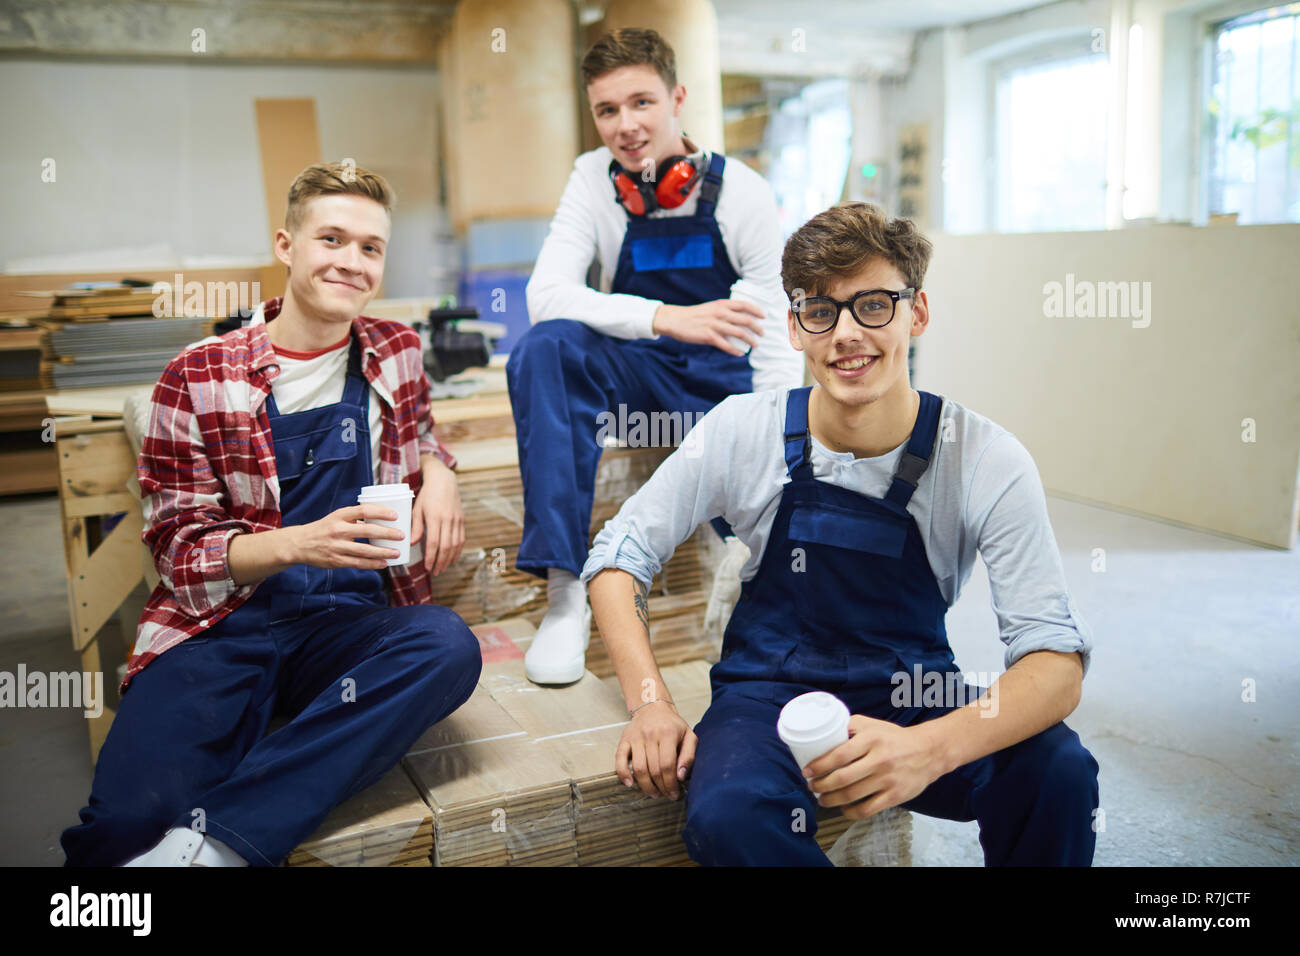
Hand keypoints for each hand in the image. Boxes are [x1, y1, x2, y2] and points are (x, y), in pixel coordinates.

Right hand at [285, 504, 403, 569]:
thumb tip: (380, 520)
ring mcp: (337, 547)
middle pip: (367, 531)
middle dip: (387, 534)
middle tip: (401, 535)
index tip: (395, 515)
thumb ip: (355, 519)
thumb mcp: (336, 518)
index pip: (363, 510)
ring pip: (364, 551)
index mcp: (340, 515)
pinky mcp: (336, 561)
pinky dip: (372, 564)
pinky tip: (383, 564)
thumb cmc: (324, 528)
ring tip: (396, 553)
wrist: (300, 544)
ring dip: (383, 552)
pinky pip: (358, 563)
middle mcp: (338, 530)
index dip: (380, 512)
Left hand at [411, 457, 464, 574]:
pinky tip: (453, 558)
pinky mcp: (462, 520)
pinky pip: (461, 539)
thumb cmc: (427, 495)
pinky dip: (458, 551)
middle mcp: (448, 520)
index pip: (433, 543)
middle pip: (446, 547)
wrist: (444, 481)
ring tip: (443, 568)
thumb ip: (416, 527)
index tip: (427, 567)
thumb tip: (411, 544)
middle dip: (440, 562)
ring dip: (450, 559)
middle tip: (435, 572)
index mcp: (435, 517)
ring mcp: (457, 520)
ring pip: (455, 545)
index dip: (431, 557)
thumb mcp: (417, 509)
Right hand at [615, 701, 695, 799]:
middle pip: (654, 769)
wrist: (652, 707)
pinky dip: (623, 774)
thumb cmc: (672, 725)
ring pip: (639, 768)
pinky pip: (619, 759)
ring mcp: (636, 737)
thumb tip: (681, 776)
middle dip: (661, 787)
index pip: (667, 765)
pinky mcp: (625, 740)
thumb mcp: (688, 736)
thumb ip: (689, 756)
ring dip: (646, 785)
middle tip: (666, 794)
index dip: (671, 783)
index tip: (674, 793)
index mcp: (668, 734)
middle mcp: (650, 735)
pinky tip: (630, 784)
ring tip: (654, 793)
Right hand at [651, 299, 765, 355]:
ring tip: (756, 345)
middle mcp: (720, 313)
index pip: (745, 305)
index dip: (757, 310)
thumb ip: (724, 312)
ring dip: (750, 340)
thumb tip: (739, 319)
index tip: (764, 316)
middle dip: (758, 328)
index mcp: (722, 304)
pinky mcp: (708, 337)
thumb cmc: (695, 315)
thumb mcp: (711, 308)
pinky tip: (741, 353)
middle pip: (746, 320)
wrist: (676, 320)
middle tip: (763, 334)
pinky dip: (736, 350)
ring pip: (739, 333)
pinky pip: (726, 345)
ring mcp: (715, 325)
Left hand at [804, 715, 944, 819]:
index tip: (807, 771)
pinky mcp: (895, 796)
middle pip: (842, 778)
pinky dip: (850, 812)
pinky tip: (842, 809)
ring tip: (822, 799)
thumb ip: (850, 725)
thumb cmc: (895, 738)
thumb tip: (824, 732)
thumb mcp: (873, 725)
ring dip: (831, 800)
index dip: (819, 765)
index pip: (839, 755)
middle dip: (821, 785)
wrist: (929, 751)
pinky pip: (867, 809)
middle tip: (811, 786)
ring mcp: (888, 780)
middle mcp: (879, 760)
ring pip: (852, 795)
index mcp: (871, 740)